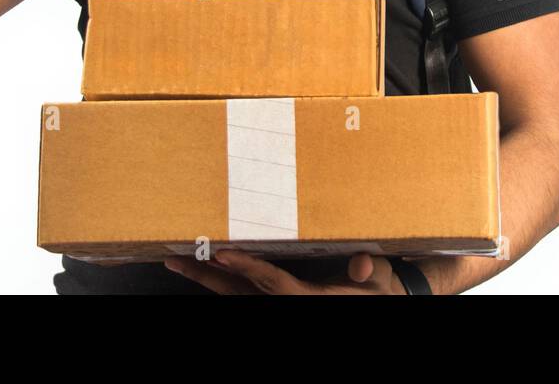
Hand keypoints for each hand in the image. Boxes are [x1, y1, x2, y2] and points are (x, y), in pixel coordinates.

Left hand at [164, 250, 407, 294]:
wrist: (381, 300)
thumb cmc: (380, 289)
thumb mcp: (380, 282)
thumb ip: (371, 273)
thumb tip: (363, 266)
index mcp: (307, 297)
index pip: (271, 281)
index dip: (246, 268)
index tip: (222, 255)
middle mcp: (287, 303)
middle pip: (239, 292)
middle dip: (206, 276)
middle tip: (176, 259)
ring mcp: (280, 302)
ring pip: (236, 294)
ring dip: (207, 279)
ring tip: (180, 261)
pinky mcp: (279, 299)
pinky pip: (244, 291)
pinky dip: (223, 281)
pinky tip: (207, 269)